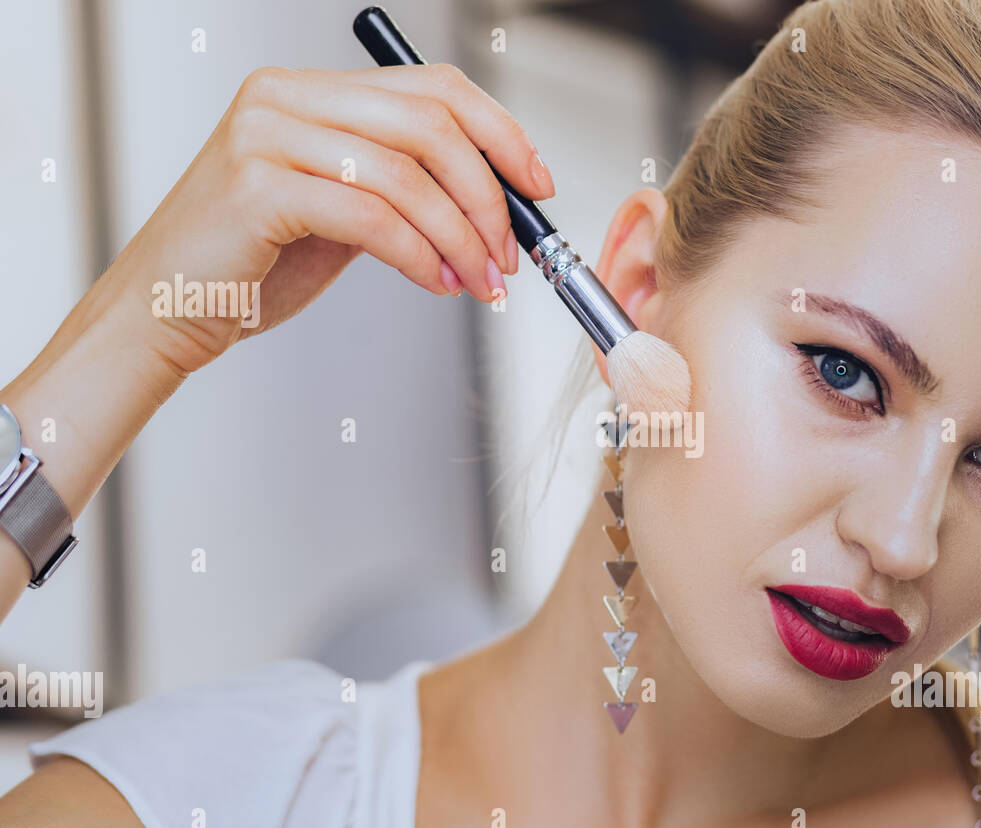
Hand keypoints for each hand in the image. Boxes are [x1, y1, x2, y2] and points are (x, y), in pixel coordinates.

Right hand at [103, 64, 554, 375]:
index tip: (536, 183)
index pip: (432, 86)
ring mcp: (267, 135)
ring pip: (407, 175)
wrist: (165, 309)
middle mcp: (287, 96)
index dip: (499, 132)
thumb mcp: (340, 211)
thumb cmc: (253, 264)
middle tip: (510, 252)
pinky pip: (371, 216)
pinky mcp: (257, 186)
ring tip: (480, 280)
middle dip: (488, 195)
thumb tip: (493, 203)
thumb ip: (401, 190)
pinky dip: (420, 255)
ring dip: (461, 237)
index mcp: (312, 90)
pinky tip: (437, 283)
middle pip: (431, 124)